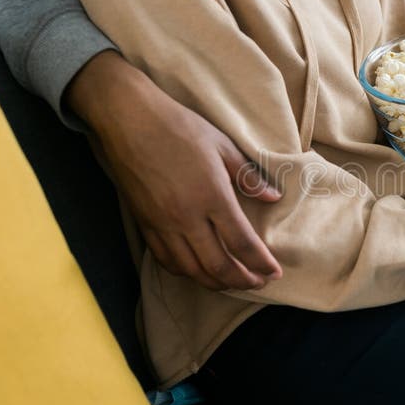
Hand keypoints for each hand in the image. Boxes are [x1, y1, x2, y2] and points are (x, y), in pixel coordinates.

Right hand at [66, 51, 282, 290]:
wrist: (129, 120)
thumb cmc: (180, 127)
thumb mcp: (222, 146)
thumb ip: (248, 177)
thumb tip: (274, 197)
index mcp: (212, 196)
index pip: (242, 243)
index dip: (261, 263)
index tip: (275, 272)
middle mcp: (187, 217)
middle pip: (218, 265)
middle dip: (242, 281)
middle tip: (258, 284)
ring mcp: (163, 224)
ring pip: (191, 269)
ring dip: (215, 282)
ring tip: (232, 282)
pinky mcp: (145, 224)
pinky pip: (166, 259)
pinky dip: (185, 272)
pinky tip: (197, 270)